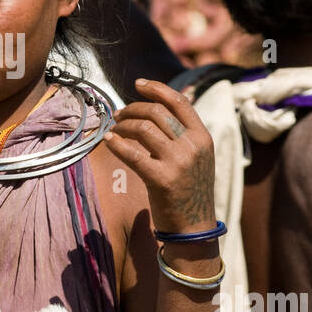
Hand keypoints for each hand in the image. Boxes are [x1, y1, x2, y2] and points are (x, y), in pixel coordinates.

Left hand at [102, 78, 215, 233]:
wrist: (194, 227)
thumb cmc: (190, 190)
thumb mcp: (198, 157)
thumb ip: (184, 134)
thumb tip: (158, 107)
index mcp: (203, 137)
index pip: (179, 101)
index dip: (156, 88)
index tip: (138, 84)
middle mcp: (193, 146)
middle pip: (157, 112)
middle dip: (133, 108)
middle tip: (119, 114)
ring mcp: (178, 162)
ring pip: (143, 128)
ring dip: (123, 124)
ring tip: (115, 129)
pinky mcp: (161, 179)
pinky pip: (133, 154)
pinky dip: (117, 144)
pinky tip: (109, 140)